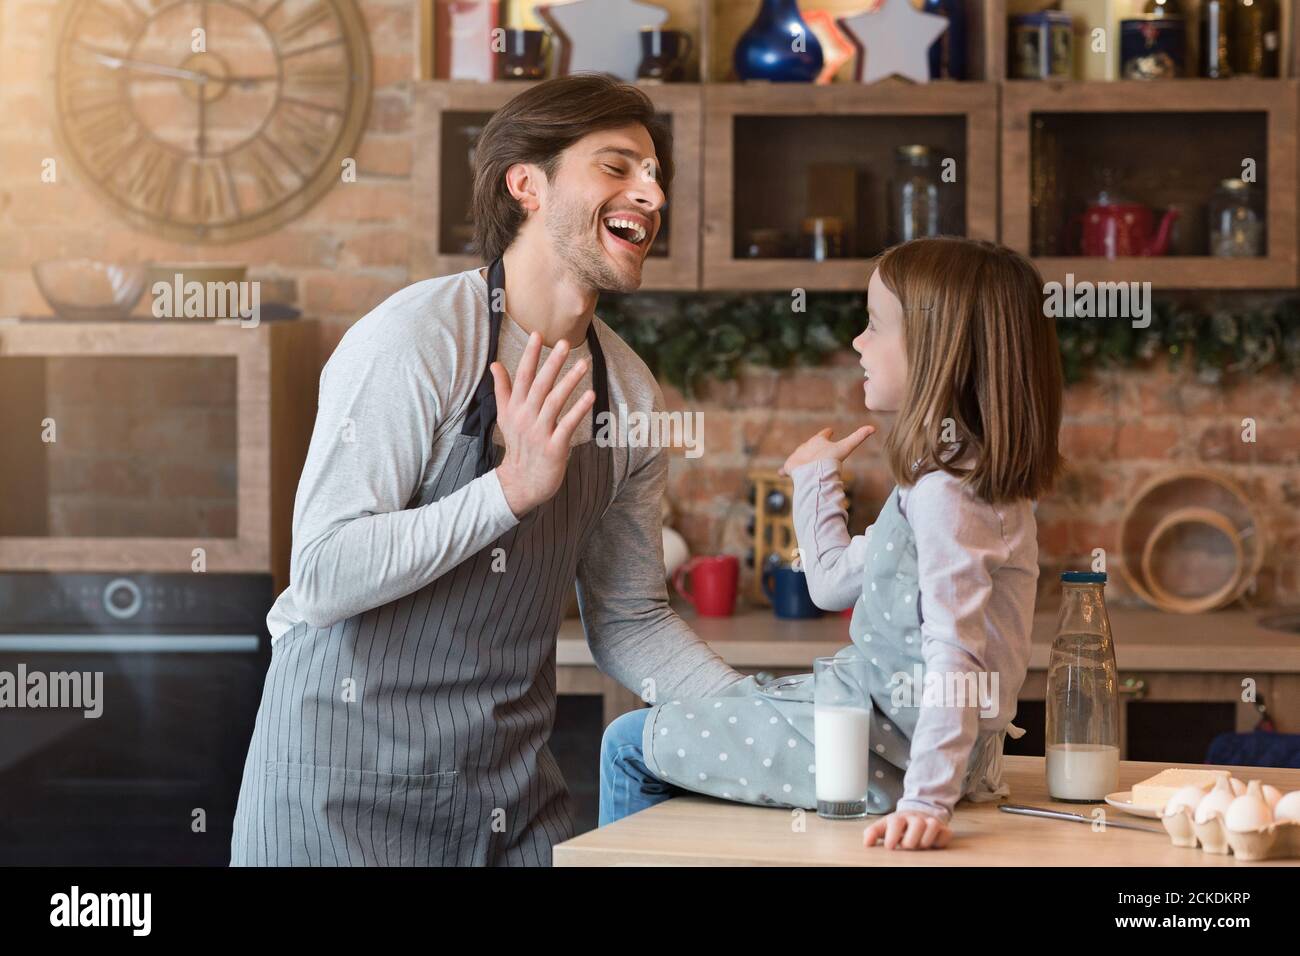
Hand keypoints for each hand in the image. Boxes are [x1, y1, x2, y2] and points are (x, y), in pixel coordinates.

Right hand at [491, 332, 594, 516]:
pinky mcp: (554, 447)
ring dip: (569, 382)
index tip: (537, 334)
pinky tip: (591, 395)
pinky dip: (579, 410)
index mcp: (514, 408)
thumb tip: (494, 364)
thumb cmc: (518, 445)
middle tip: (563, 343)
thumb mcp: (505, 416)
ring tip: (583, 364)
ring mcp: (539, 432)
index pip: (521, 376)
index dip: (529, 355)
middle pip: (538, 385)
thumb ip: (502, 389)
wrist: (521, 483)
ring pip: (554, 402)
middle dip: (551, 363)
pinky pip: (567, 424)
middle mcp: (525, 417)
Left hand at [777, 425, 874, 477]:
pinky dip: (785, 471)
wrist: (814, 471)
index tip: (829, 431)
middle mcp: (806, 447)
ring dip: (802, 459)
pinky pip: (786, 469)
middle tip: (817, 451)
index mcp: (819, 440)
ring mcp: (798, 456)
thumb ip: (858, 437)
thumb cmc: (830, 459)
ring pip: (799, 457)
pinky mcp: (790, 467)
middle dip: (814, 447)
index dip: (827, 434)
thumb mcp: (846, 447)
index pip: (824, 435)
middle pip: (810, 446)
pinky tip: (780, 473)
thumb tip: (873, 427)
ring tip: (804, 465)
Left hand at [863, 811, 951, 849]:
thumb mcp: (884, 827)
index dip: (893, 834)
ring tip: (919, 845)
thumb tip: (866, 843)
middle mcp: (915, 818)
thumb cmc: (899, 824)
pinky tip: (933, 843)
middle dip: (911, 840)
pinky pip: (945, 834)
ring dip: (925, 840)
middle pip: (916, 824)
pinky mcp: (943, 828)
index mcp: (899, 818)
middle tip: (906, 846)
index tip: (890, 846)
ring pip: (932, 826)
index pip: (896, 822)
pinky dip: (939, 841)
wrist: (918, 813)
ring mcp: (930, 821)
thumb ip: (873, 833)